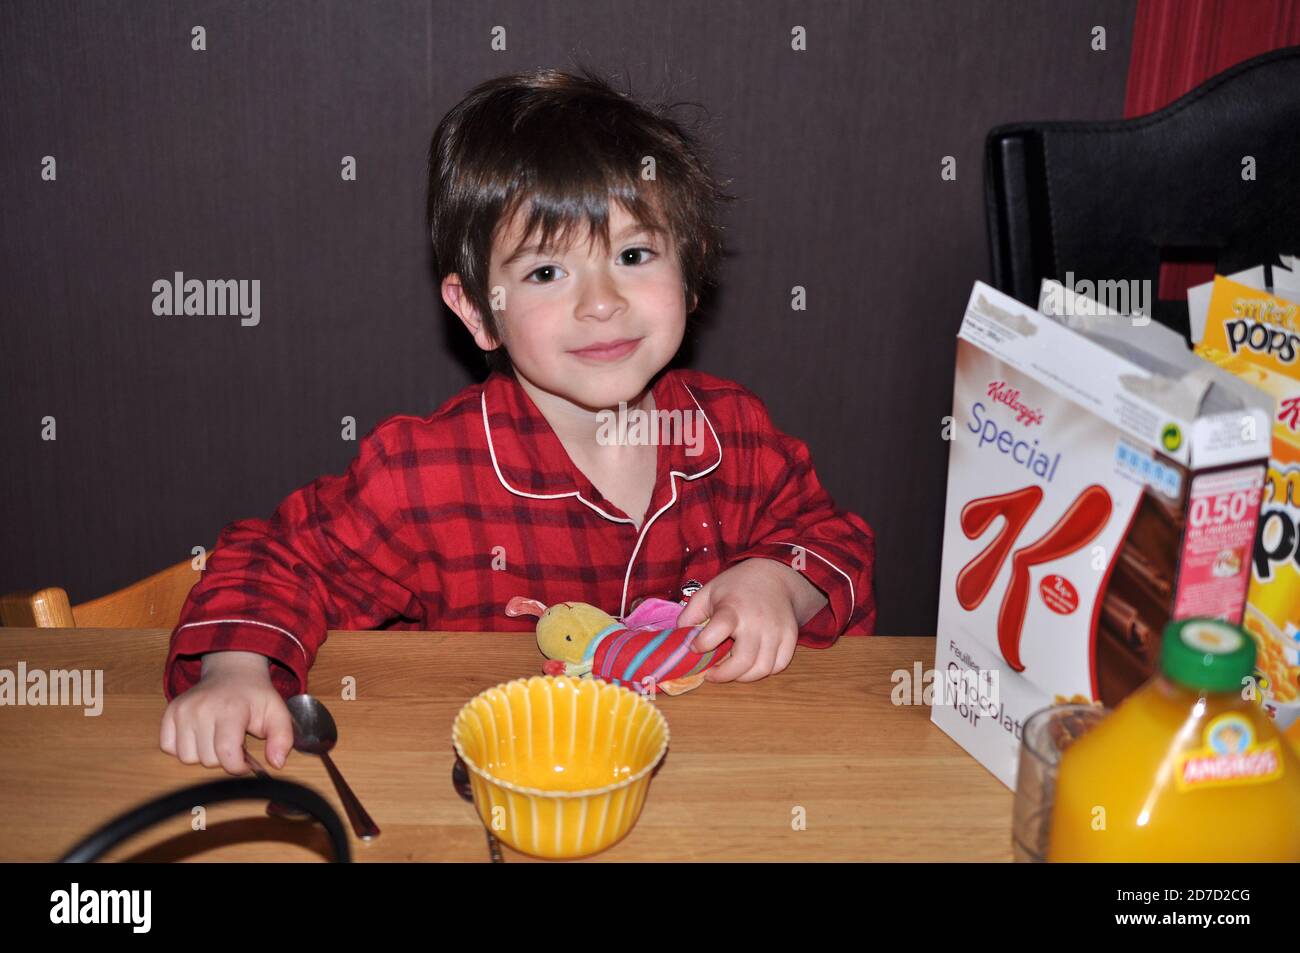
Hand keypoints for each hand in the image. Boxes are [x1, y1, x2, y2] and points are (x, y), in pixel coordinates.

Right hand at [159, 651, 295, 775]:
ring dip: (203, 754)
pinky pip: (168, 747)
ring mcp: (183, 710)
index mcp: (231, 709)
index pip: (226, 753)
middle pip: (207, 759)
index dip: (238, 766)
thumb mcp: (277, 712)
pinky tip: (199, 736)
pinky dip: (183, 747)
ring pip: (187, 757)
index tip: (246, 762)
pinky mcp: (170, 712)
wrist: (233, 671)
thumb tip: (276, 763)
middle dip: (223, 758)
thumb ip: (283, 738)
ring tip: (216, 738)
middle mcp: (202, 708)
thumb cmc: (254, 695)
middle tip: (233, 741)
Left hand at [676, 558, 827, 683]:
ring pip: (761, 669)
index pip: (717, 631)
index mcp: (733, 608)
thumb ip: (689, 615)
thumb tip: (678, 640)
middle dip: (723, 675)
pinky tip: (751, 664)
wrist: (775, 576)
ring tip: (730, 670)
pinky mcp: (790, 637)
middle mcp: (757, 621)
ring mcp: (777, 631)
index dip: (702, 644)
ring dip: (742, 677)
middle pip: (743, 661)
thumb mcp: (707, 592)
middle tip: (711, 674)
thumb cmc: (736, 586)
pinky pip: (778, 666)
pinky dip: (763, 671)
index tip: (695, 647)